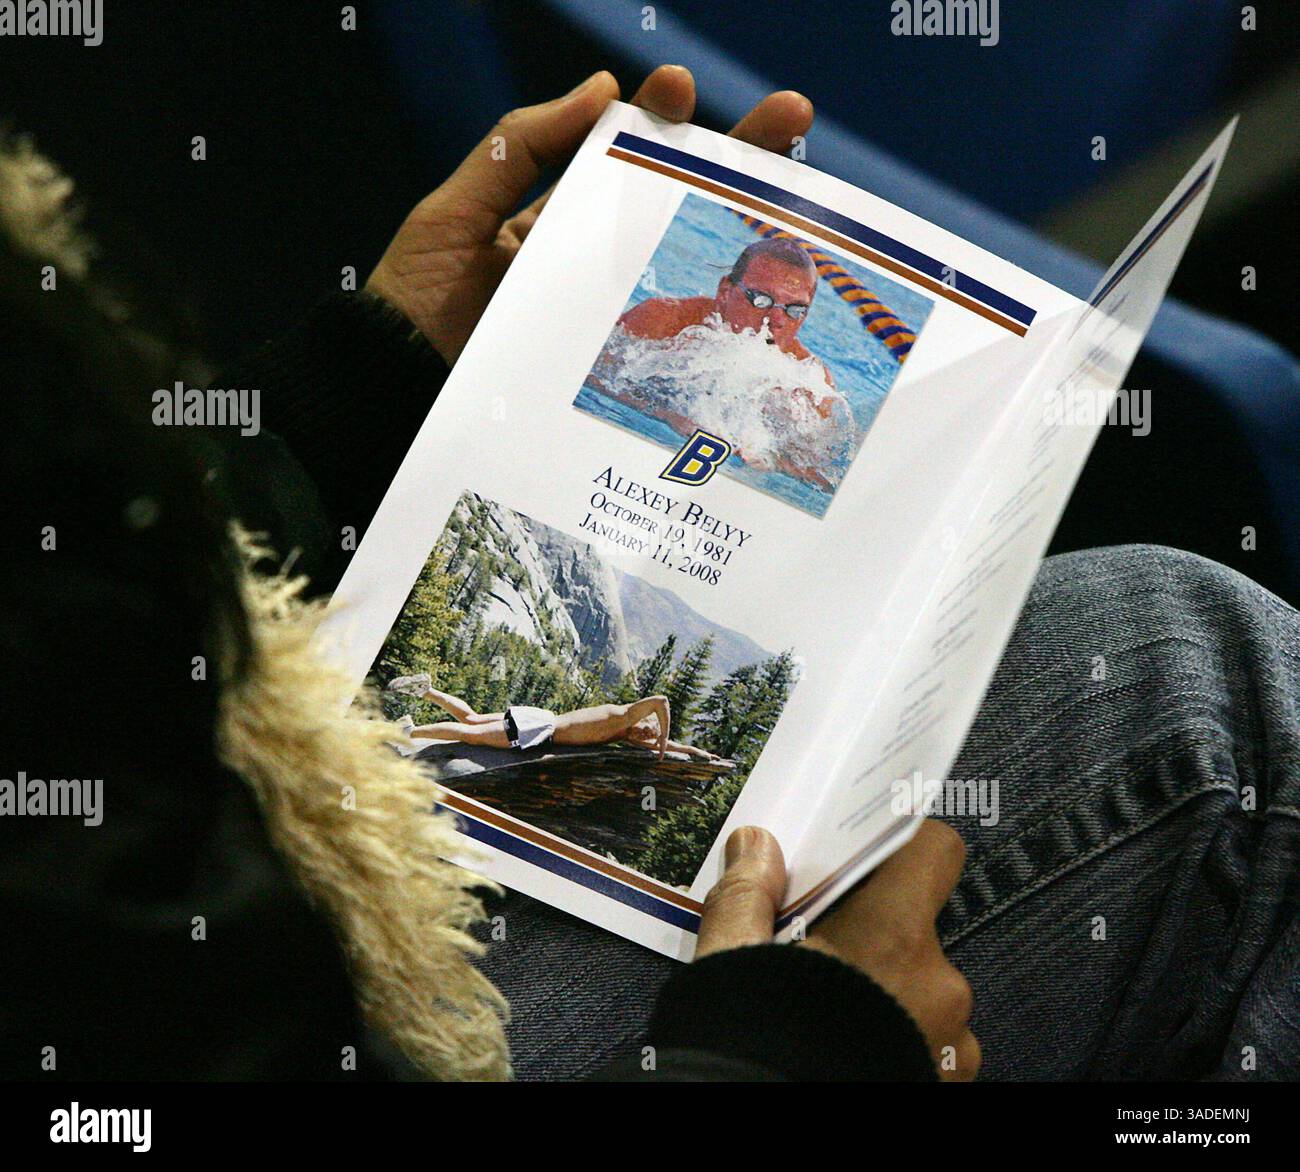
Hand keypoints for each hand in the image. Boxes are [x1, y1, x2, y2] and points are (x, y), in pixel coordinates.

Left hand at [366, 66, 814, 364]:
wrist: (390, 383)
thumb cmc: (414, 293)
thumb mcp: (457, 208)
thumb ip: (518, 147)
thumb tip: (599, 86)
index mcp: (556, 215)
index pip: (620, 156)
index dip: (658, 119)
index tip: (681, 87)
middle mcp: (590, 259)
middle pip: (673, 200)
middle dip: (732, 156)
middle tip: (791, 116)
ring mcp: (603, 309)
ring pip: (681, 262)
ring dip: (739, 229)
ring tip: (794, 195)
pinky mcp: (606, 361)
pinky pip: (663, 334)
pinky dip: (712, 316)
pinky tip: (757, 299)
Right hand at [696, 820, 978, 1080]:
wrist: (761, 1124)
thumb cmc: (759, 1045)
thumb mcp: (732, 961)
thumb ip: (748, 894)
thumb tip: (757, 845)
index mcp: (892, 935)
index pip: (932, 851)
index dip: (901, 846)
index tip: (865, 856)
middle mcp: (937, 983)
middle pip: (917, 926)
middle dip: (874, 933)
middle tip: (820, 951)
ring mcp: (951, 1040)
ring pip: (923, 988)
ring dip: (888, 990)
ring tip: (830, 1009)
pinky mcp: (946, 1080)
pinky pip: (932, 1042)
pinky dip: (897, 1037)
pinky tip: (849, 1048)